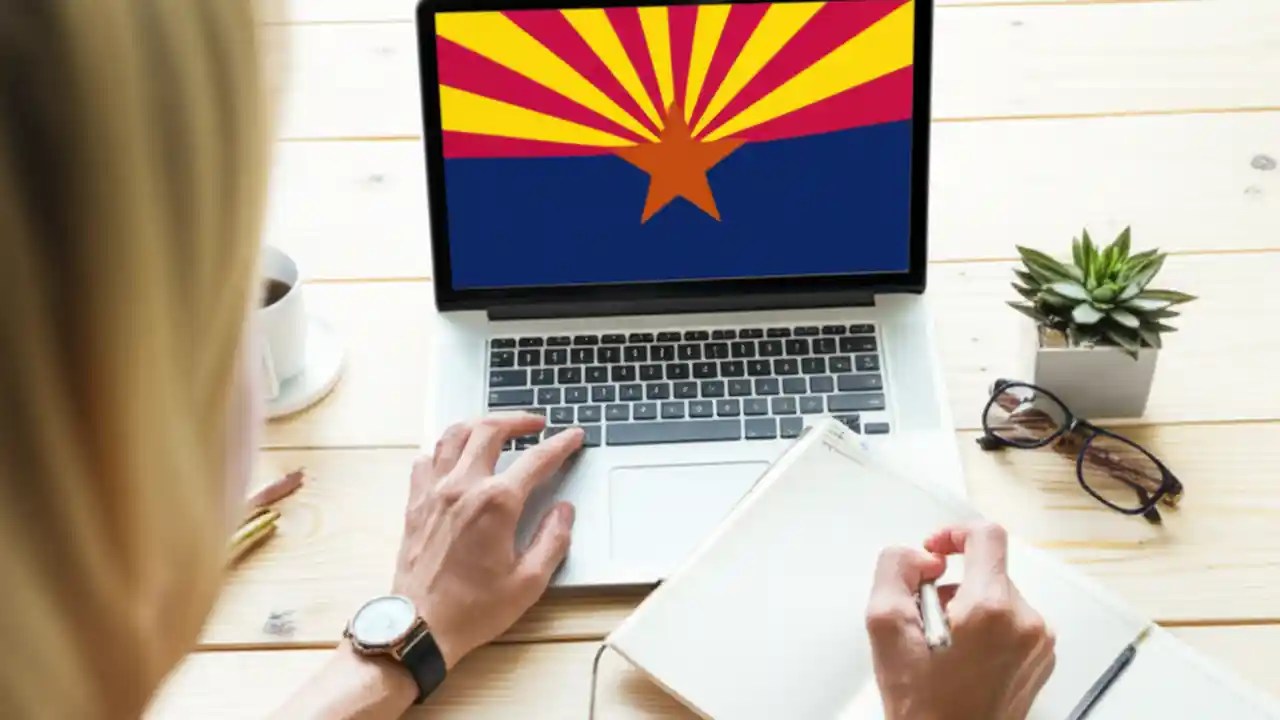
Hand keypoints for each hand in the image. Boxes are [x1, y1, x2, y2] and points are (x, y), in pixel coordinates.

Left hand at [393, 413, 582, 668]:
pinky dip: (444, 449)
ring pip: (454, 435)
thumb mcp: (529, 582)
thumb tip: (564, 511)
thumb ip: (552, 540)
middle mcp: (463, 487)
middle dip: (518, 419)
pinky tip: (454, 457)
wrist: (420, 626)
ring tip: (496, 427)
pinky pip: (427, 459)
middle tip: (536, 423)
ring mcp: (434, 492)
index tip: (574, 437)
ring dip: (479, 424)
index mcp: (496, 503)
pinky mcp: (415, 503)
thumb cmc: (473, 609)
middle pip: (490, 430)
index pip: (537, 460)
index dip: (561, 444)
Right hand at [866, 522, 1055, 719]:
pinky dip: (985, 628)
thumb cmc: (923, 707)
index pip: (986, 535)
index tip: (934, 551)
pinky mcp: (1041, 659)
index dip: (953, 533)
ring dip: (968, 608)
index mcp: (991, 608)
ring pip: (998, 596)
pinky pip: (1011, 622)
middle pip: (988, 570)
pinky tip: (962, 658)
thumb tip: (921, 557)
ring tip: (944, 647)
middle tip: (925, 621)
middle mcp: (1026, 622)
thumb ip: (896, 570)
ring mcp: (1039, 643)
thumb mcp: (884, 627)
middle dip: (952, 585)